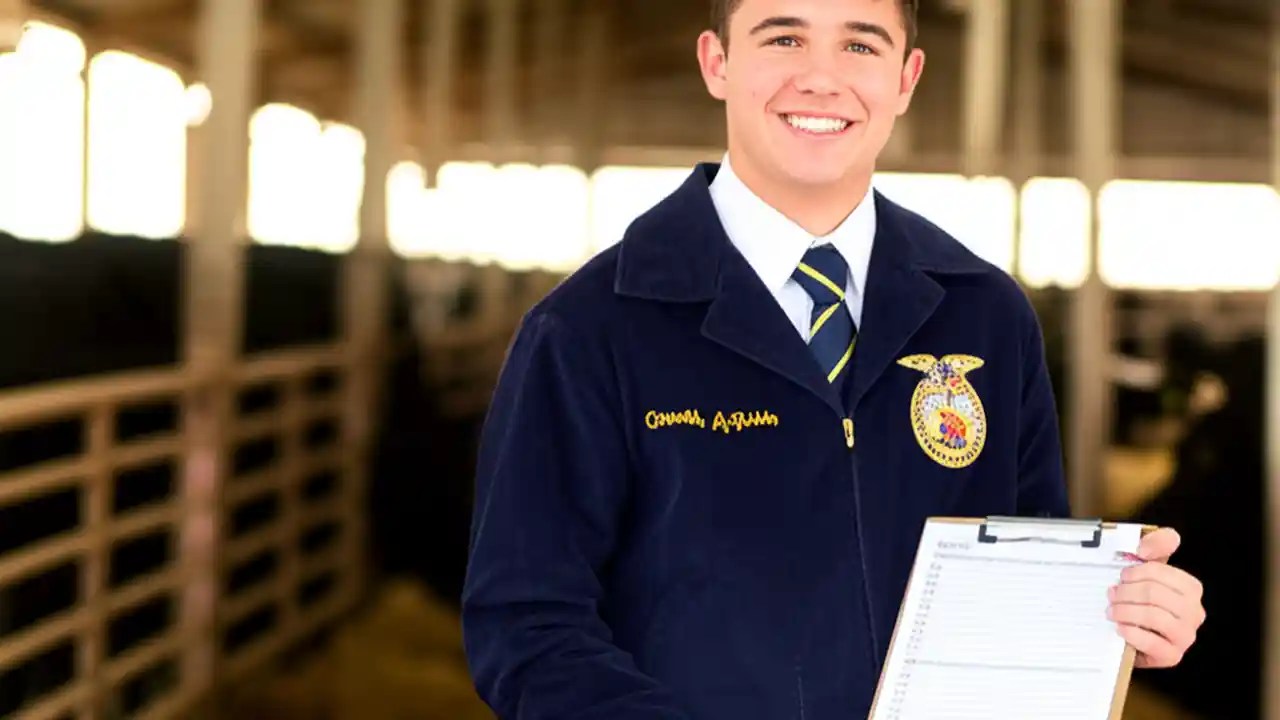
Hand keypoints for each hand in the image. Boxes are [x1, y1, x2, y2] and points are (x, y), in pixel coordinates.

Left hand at [1107, 528, 1204, 667]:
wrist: (1134, 636)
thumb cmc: (1141, 601)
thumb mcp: (1148, 570)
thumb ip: (1156, 545)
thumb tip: (1144, 548)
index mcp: (1191, 589)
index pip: (1161, 573)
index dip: (1135, 572)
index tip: (1122, 576)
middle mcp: (1194, 612)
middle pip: (1155, 594)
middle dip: (1127, 592)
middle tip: (1112, 595)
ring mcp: (1185, 636)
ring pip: (1154, 617)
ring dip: (1126, 611)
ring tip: (1112, 611)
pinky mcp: (1172, 656)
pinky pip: (1152, 643)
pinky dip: (1132, 633)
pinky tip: (1120, 628)